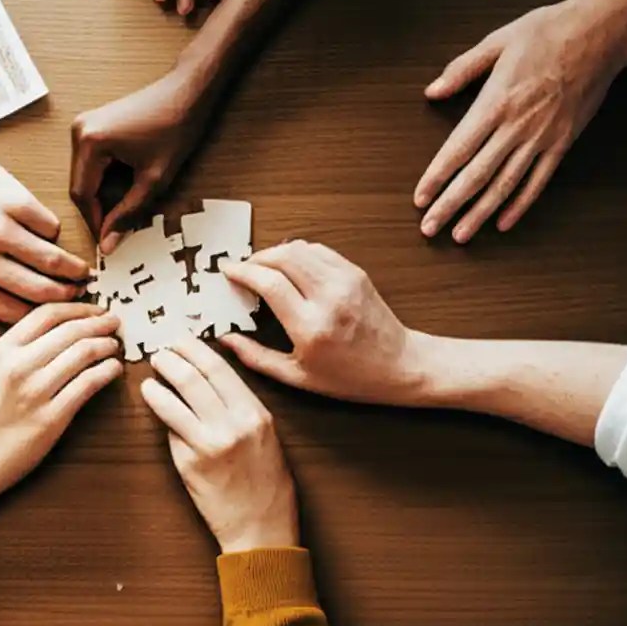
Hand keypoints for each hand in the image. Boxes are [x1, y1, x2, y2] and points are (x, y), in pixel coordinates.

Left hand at [0, 148, 90, 322]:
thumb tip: (34, 307)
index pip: (15, 312)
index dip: (43, 315)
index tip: (59, 312)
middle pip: (40, 290)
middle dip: (66, 295)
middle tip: (78, 291)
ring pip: (51, 260)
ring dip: (73, 267)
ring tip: (80, 269)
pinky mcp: (15, 203)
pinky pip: (50, 228)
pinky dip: (52, 231)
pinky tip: (44, 229)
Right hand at [0, 303, 121, 488]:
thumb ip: (23, 347)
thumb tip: (68, 328)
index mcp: (3, 348)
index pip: (48, 313)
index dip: (79, 308)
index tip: (96, 310)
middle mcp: (18, 365)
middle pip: (70, 330)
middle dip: (99, 323)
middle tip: (114, 323)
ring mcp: (35, 391)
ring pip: (83, 353)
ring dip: (106, 345)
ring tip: (114, 346)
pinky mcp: (51, 417)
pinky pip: (88, 384)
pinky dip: (107, 372)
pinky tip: (113, 369)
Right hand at [71, 71, 210, 251]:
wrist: (187, 92)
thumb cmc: (176, 127)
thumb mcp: (154, 179)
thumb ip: (128, 213)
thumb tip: (109, 241)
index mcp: (90, 142)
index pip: (81, 195)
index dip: (94, 222)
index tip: (107, 242)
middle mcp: (80, 131)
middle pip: (79, 185)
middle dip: (96, 210)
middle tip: (114, 231)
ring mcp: (84, 125)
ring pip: (83, 176)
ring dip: (99, 196)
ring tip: (120, 212)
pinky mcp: (93, 125)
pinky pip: (89, 162)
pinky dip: (102, 180)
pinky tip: (120, 190)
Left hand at [142, 338, 296, 552]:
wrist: (261, 529)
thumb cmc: (267, 485)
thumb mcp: (267, 437)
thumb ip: (241, 409)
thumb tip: (207, 382)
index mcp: (256, 413)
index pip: (220, 369)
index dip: (196, 350)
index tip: (182, 341)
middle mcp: (235, 423)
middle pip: (196, 375)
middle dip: (173, 357)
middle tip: (161, 351)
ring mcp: (211, 442)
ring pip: (178, 396)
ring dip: (159, 378)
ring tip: (151, 372)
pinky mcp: (191, 461)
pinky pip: (171, 425)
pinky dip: (158, 406)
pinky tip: (152, 398)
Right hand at [220, 241, 427, 404]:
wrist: (400, 365)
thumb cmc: (350, 377)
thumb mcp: (298, 377)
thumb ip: (257, 358)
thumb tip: (226, 339)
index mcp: (311, 327)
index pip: (269, 283)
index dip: (243, 272)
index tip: (227, 272)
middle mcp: (328, 298)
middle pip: (282, 257)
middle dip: (256, 258)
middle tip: (241, 269)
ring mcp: (345, 281)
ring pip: (299, 248)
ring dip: (275, 252)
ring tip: (262, 267)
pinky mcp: (355, 273)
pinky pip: (318, 251)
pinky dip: (297, 252)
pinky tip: (288, 266)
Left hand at [415, 0, 625, 242]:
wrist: (599, 34)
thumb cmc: (546, 33)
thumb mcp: (496, 42)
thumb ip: (462, 70)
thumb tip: (432, 91)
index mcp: (494, 103)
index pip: (457, 150)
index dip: (436, 178)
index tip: (420, 198)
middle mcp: (516, 127)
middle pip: (476, 176)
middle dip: (450, 206)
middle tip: (430, 229)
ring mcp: (541, 138)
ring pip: (504, 186)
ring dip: (480, 214)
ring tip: (460, 235)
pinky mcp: (562, 143)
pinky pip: (538, 182)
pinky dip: (520, 205)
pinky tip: (503, 223)